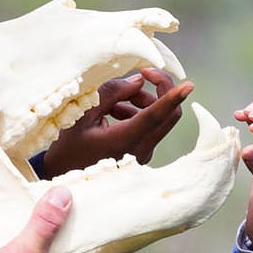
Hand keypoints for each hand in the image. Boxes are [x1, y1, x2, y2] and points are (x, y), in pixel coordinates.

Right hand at [39, 68, 193, 176]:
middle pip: (168, 115)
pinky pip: (150, 127)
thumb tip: (139, 81)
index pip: (155, 116)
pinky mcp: (142, 154)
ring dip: (144, 101)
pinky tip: (113, 112)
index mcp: (123, 141)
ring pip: (160, 119)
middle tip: (140, 75)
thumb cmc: (68, 146)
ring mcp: (143, 155)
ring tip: (114, 100)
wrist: (63, 177)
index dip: (172, 97)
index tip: (188, 85)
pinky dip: (138, 112)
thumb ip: (111, 93)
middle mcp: (139, 150)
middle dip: (158, 90)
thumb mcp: (83, 114)